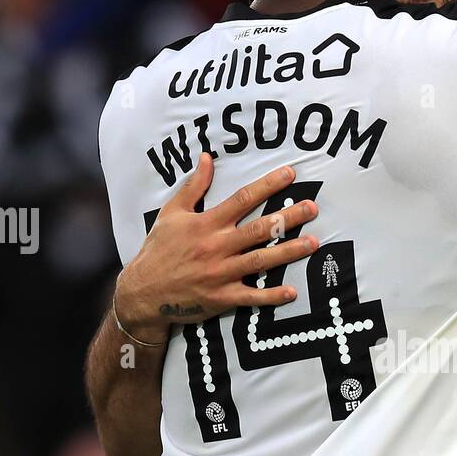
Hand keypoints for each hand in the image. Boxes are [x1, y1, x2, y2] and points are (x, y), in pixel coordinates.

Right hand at [114, 154, 318, 339]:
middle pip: (259, 229)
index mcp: (206, 224)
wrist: (143, 292)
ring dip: (289, 252)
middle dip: (288, 217)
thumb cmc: (159, 249)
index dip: (268, 185)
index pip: (242, 199)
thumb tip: (207, 158)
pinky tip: (292, 292)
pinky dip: (271, 296)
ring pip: (261, 260)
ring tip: (314, 243)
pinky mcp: (222, 297)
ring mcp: (221, 273)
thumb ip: (193, 187)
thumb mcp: (171, 213)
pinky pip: (251, 297)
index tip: (290, 174)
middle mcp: (217, 246)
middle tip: (313, 207)